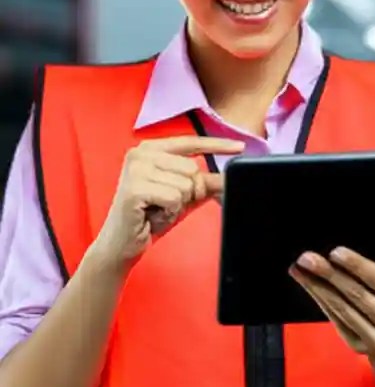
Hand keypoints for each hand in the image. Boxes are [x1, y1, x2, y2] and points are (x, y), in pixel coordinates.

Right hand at [87, 136, 243, 273]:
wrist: (122, 243)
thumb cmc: (150, 216)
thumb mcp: (183, 195)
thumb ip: (205, 182)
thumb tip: (230, 176)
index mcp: (150, 149)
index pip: (191, 142)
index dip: (217, 145)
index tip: (240, 146)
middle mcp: (140, 154)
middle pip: (193, 168)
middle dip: (189, 192)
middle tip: (166, 203)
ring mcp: (135, 170)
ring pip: (186, 184)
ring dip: (178, 204)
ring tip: (158, 209)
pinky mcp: (134, 189)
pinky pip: (175, 198)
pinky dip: (170, 211)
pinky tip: (153, 215)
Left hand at [290, 247, 374, 357]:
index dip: (357, 266)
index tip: (335, 252)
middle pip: (357, 295)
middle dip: (329, 275)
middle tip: (307, 258)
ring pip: (342, 309)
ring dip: (318, 288)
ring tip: (299, 270)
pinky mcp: (357, 347)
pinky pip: (336, 321)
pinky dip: (321, 302)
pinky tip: (310, 286)